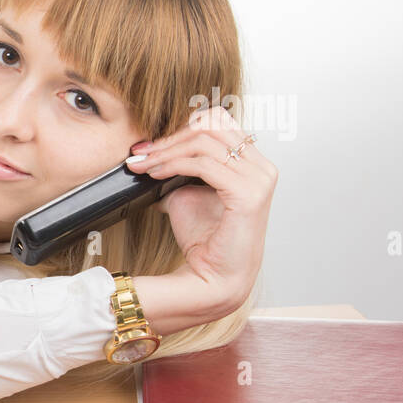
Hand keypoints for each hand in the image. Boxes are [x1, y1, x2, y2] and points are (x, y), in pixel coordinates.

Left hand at [126, 106, 276, 312]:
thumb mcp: (185, 194)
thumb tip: (151, 152)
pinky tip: (155, 175)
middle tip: (140, 154)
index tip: (148, 146)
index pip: (218, 123)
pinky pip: (205, 164)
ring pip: (205, 142)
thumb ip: (178, 169)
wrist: (212, 278)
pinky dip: (174, 165)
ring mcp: (260, 179)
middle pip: (212, 126)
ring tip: (143, 167)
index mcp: (252, 163)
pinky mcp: (249, 194)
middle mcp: (261, 167)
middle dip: (170, 138)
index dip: (181, 129)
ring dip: (167, 152)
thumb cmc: (204, 241)